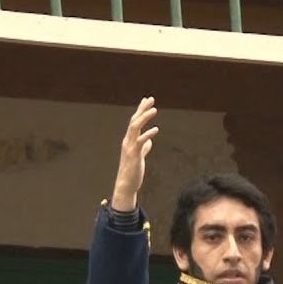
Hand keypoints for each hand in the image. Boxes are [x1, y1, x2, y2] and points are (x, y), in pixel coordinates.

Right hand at [111, 97, 159, 211]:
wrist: (126, 185)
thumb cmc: (133, 171)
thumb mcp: (139, 157)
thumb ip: (143, 148)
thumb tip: (148, 142)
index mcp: (129, 140)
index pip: (135, 121)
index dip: (140, 110)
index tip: (147, 100)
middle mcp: (128, 141)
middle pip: (134, 121)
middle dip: (142, 109)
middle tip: (150, 99)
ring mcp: (130, 147)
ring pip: (135, 128)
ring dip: (144, 118)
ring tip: (154, 110)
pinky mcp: (134, 155)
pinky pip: (140, 142)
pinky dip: (148, 134)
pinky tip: (156, 129)